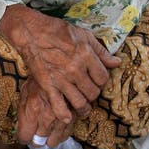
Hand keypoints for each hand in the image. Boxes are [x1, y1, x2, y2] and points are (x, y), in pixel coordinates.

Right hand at [0, 5, 119, 126]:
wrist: (30, 31)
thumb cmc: (57, 30)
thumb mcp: (83, 35)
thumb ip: (101, 51)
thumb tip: (117, 62)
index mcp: (86, 55)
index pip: (103, 78)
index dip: (101, 82)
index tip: (96, 81)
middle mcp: (75, 69)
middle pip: (93, 92)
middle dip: (92, 94)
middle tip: (88, 92)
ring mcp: (61, 78)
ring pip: (80, 102)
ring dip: (83, 108)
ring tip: (82, 108)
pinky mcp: (47, 84)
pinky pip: (58, 105)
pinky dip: (64, 114)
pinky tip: (67, 117)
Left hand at [16, 77, 74, 145]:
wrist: (60, 70)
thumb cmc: (40, 81)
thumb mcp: (25, 93)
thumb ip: (22, 112)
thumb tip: (19, 129)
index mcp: (33, 109)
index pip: (24, 136)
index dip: (23, 137)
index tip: (25, 134)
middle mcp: (47, 117)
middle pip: (39, 141)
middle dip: (36, 138)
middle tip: (35, 131)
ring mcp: (62, 118)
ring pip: (53, 141)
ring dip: (48, 138)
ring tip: (46, 130)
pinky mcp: (74, 117)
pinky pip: (66, 135)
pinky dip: (61, 135)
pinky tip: (56, 128)